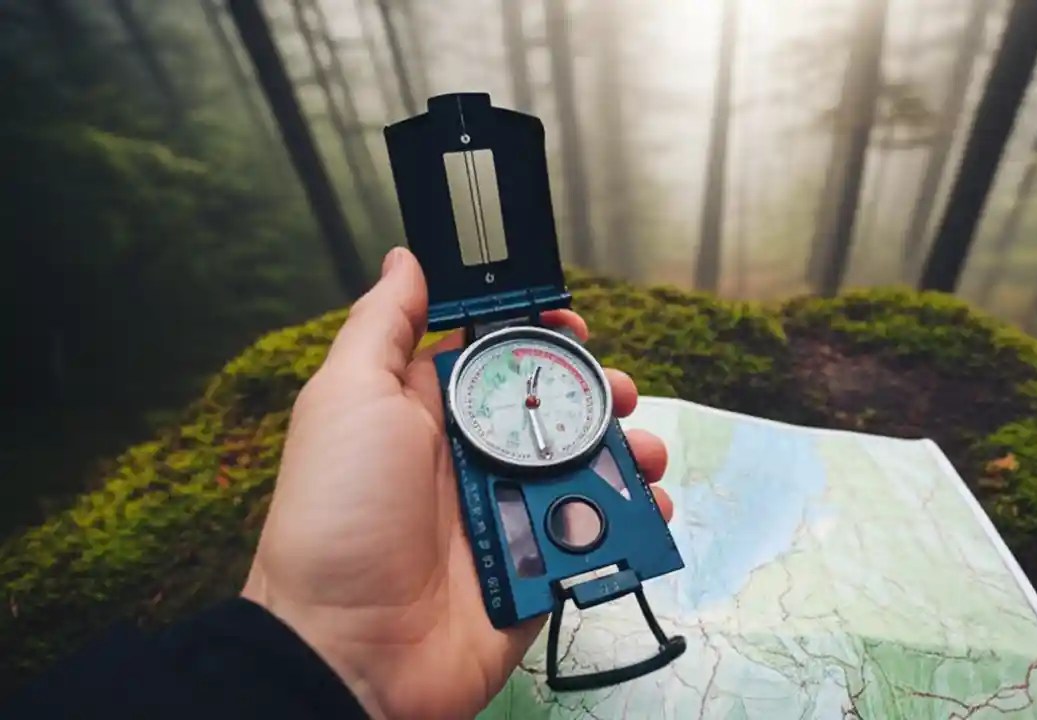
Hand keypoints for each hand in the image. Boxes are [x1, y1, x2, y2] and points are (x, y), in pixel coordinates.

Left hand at [242, 248, 673, 718]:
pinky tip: (647, 505)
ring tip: (644, 451)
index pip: (497, 356)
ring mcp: (512, 515)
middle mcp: (475, 458)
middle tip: (622, 394)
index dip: (540, 334)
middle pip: (556, 408)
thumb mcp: (347, 400)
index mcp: (430, 412)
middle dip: (599, 392)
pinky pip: (600, 534)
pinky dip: (634, 518)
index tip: (574, 323)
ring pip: (588, 468)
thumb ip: (381, 326)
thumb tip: (407, 258)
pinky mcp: (542, 568)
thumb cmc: (341, 512)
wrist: (350, 649)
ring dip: (628, 450)